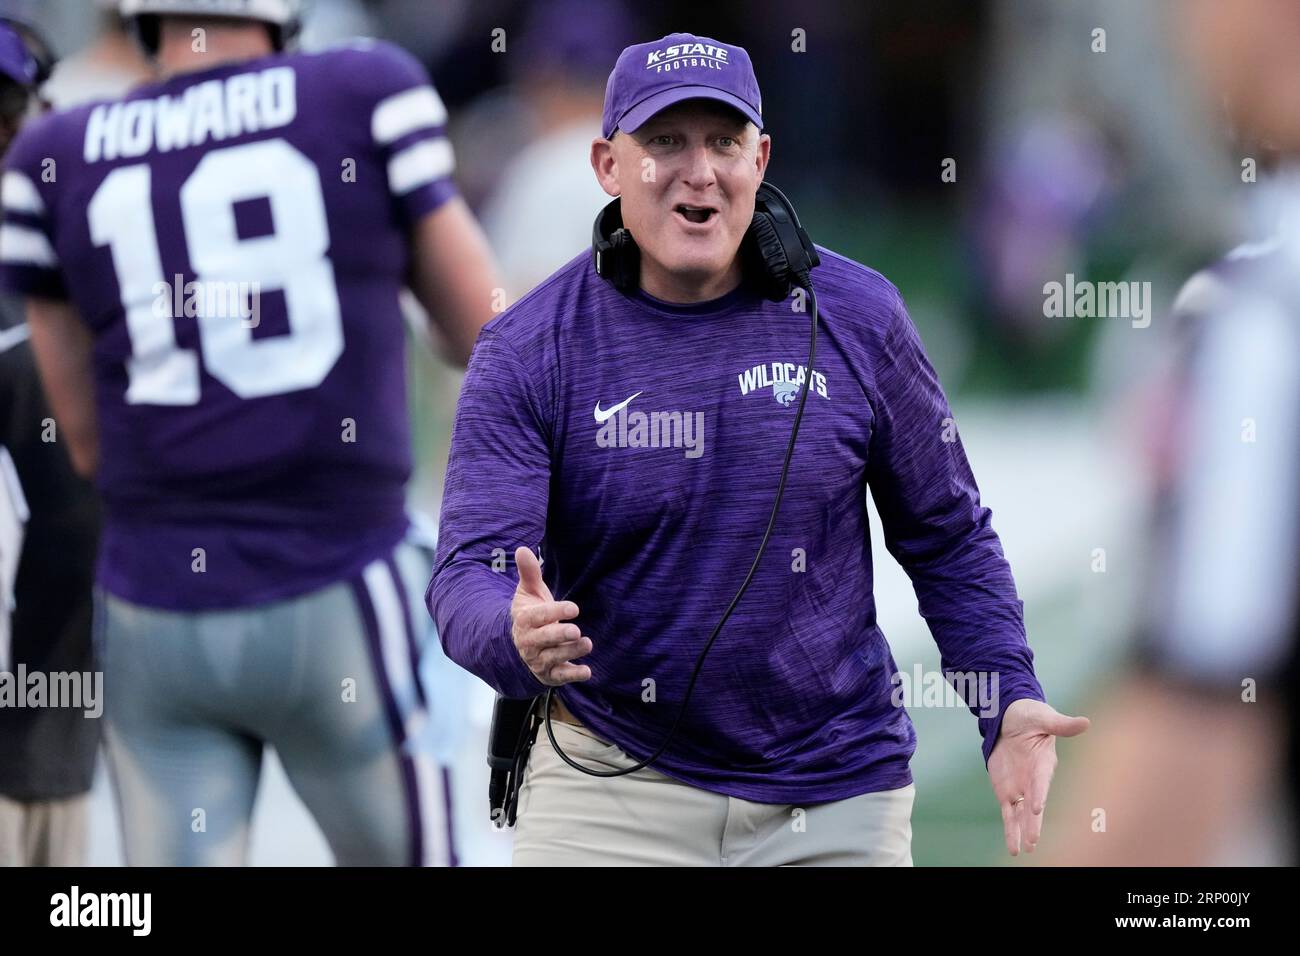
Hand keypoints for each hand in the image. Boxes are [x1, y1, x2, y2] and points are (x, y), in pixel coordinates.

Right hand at [510, 546, 590, 685]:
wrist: (520, 644)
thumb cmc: (531, 614)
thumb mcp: (528, 593)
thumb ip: (529, 573)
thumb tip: (523, 548)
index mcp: (525, 620)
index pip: (539, 617)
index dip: (556, 612)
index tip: (574, 608)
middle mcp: (529, 642)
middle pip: (544, 639)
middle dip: (560, 635)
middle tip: (576, 631)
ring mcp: (539, 659)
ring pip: (554, 657)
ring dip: (570, 652)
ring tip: (587, 643)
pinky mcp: (549, 674)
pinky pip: (560, 677)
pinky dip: (572, 675)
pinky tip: (587, 672)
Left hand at [987, 698, 1089, 855]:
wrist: (1010, 718)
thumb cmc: (1030, 716)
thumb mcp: (1043, 717)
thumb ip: (1061, 724)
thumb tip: (1085, 722)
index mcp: (1043, 764)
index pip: (1041, 781)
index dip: (1039, 793)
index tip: (1036, 807)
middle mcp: (1033, 780)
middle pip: (1033, 805)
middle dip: (1033, 822)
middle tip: (1032, 841)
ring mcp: (1020, 788)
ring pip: (1021, 814)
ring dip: (1022, 830)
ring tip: (1022, 850)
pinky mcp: (1007, 791)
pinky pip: (1008, 813)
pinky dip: (1010, 829)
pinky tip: (1014, 846)